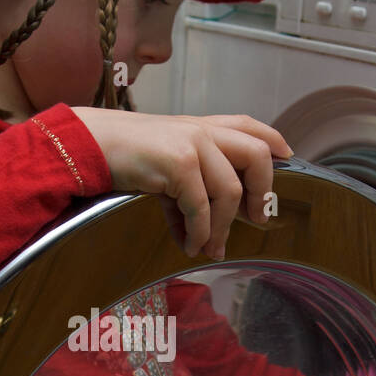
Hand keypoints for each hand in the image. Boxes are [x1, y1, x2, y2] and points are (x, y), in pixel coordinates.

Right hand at [70, 108, 291, 260]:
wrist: (88, 146)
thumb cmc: (124, 157)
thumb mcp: (164, 164)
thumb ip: (191, 190)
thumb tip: (201, 237)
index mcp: (202, 126)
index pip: (250, 126)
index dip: (274, 141)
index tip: (288, 157)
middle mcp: (203, 131)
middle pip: (256, 157)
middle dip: (262, 193)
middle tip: (256, 220)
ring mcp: (193, 145)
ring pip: (230, 193)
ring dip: (222, 229)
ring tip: (210, 249)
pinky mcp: (179, 164)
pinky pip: (202, 208)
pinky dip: (200, 233)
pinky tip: (191, 246)